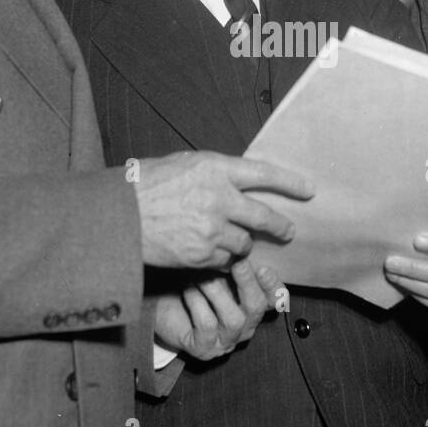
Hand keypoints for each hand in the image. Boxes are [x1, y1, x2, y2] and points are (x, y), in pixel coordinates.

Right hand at [134, 152, 312, 268]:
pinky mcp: (202, 255)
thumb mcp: (182, 165)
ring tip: (226, 240)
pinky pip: (225, 261)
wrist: (118, 216)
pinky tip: (208, 253)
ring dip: (241, 244)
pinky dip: (222, 260)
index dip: (289, 182)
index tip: (309, 190)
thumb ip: (212, 174)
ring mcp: (212, 229)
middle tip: (288, 231)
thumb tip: (235, 182)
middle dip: (281, 226)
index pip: (263, 173)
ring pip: (244, 243)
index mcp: (214, 168)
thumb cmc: (144, 186)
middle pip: (264, 216)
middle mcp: (219, 198)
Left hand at [153, 258, 285, 360]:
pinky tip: (188, 289)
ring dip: (218, 292)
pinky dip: (198, 302)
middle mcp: (244, 326)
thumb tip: (242, 240)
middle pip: (257, 308)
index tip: (264, 267)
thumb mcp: (215, 271)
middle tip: (237, 262)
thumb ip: (233, 262)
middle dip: (248, 283)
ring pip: (234, 319)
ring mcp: (225, 340)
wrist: (160, 310)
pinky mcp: (205, 349)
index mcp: (252, 307)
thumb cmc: (192, 287)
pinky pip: (207, 324)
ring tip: (203, 274)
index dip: (274, 286)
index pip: (275, 300)